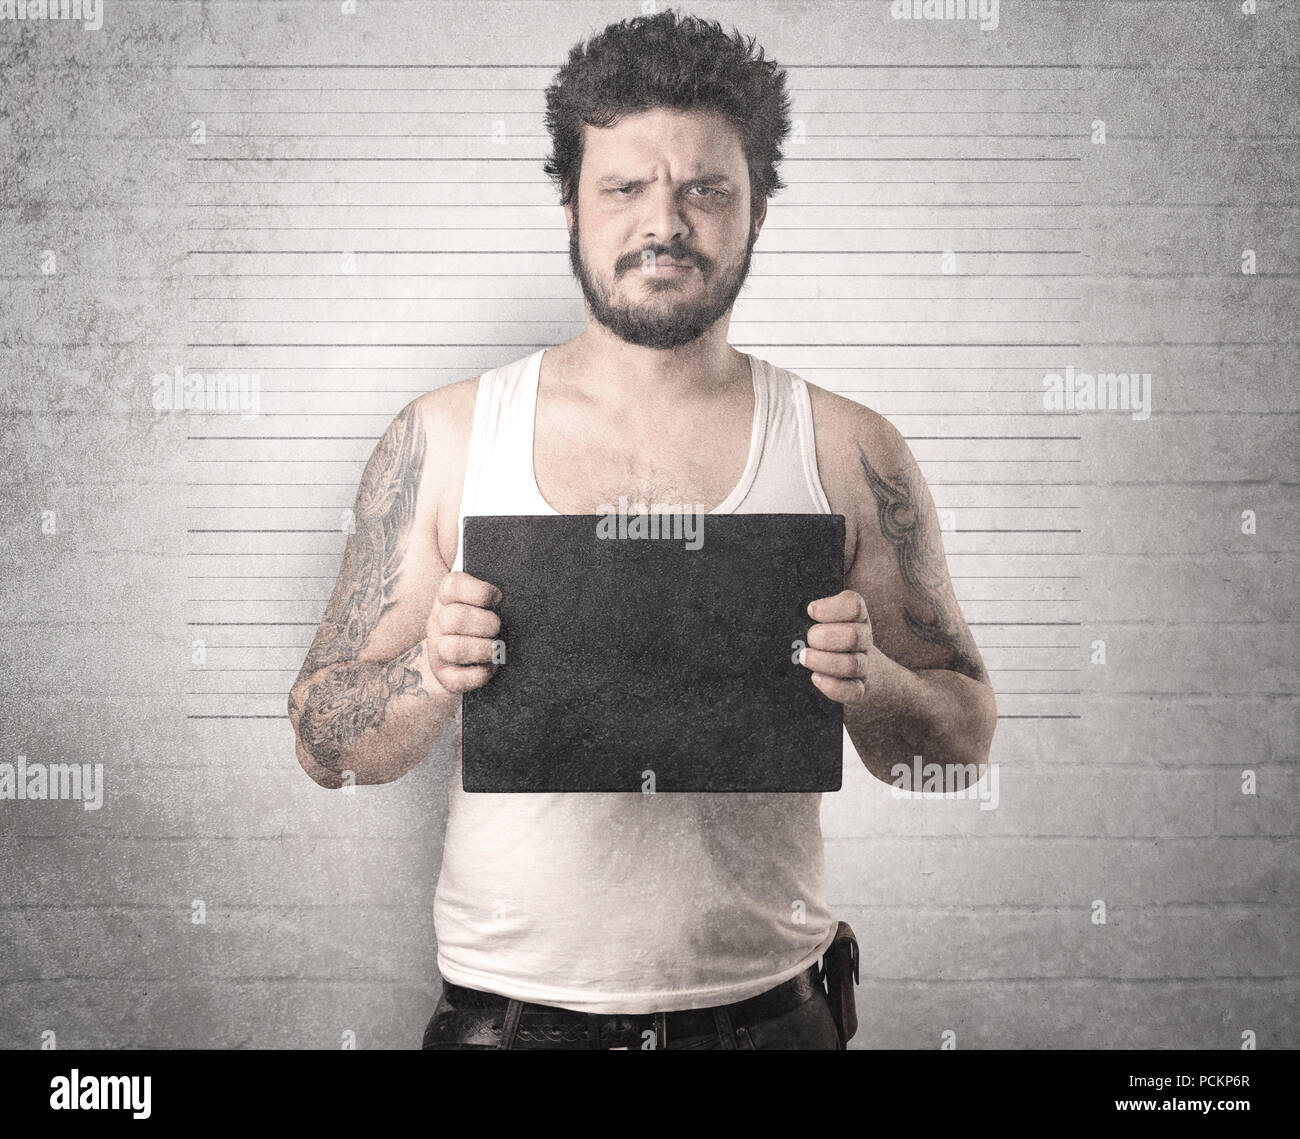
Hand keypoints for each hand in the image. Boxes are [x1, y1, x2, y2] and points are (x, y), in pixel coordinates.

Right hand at [426, 571, 503, 693]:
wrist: (467, 661)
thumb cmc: (487, 622)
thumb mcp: (489, 598)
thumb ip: (497, 579)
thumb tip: (530, 540)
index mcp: (447, 596)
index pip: (452, 585)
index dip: (478, 591)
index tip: (498, 598)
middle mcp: (437, 620)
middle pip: (454, 618)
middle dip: (485, 624)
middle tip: (498, 628)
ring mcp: (437, 649)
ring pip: (454, 648)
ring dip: (483, 650)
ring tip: (496, 650)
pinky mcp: (443, 676)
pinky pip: (457, 679)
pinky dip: (479, 676)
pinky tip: (490, 669)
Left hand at [799, 589, 873, 703]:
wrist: (856, 670)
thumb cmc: (829, 636)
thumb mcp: (825, 618)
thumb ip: (813, 611)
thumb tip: (796, 609)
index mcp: (857, 617)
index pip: (854, 606)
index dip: (832, 608)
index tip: (810, 610)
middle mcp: (863, 639)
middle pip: (853, 636)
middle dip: (825, 637)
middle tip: (809, 639)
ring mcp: (863, 665)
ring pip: (851, 664)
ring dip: (823, 661)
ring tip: (804, 657)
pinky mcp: (859, 688)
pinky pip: (852, 691)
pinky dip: (832, 686)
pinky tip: (815, 678)